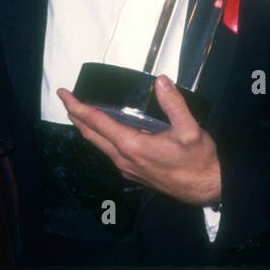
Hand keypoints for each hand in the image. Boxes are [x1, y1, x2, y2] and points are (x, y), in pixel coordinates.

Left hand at [59, 76, 222, 206]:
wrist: (205, 188)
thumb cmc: (198, 161)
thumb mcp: (190, 129)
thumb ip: (174, 104)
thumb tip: (161, 81)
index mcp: (132, 146)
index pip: (97, 123)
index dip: (78, 107)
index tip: (64, 94)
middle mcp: (124, 159)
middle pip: (91, 135)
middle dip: (76, 116)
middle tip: (67, 100)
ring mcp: (128, 168)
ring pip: (99, 145)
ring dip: (88, 128)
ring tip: (82, 113)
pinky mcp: (134, 172)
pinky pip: (110, 152)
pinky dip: (101, 138)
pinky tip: (107, 132)